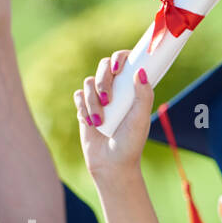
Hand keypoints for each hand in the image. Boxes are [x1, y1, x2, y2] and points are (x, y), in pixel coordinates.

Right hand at [74, 52, 150, 182]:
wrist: (111, 164)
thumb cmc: (130, 144)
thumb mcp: (140, 120)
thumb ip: (143, 96)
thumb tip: (141, 71)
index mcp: (133, 90)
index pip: (126, 62)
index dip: (120, 58)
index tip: (118, 68)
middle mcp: (117, 90)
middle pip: (104, 67)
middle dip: (103, 81)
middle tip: (108, 101)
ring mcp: (99, 97)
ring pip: (88, 82)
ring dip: (93, 102)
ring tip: (100, 122)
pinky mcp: (85, 107)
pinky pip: (79, 96)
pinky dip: (84, 108)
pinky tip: (91, 123)